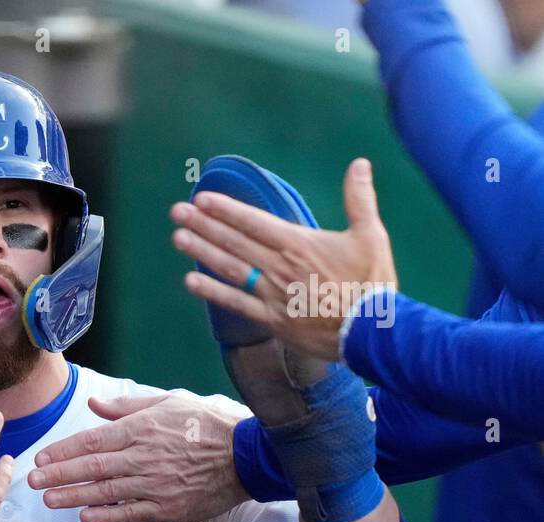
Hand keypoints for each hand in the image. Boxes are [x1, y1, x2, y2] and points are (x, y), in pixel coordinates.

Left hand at [29, 391, 247, 521]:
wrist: (248, 456)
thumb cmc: (207, 425)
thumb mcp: (168, 403)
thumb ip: (128, 407)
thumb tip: (94, 407)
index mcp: (140, 430)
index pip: (92, 441)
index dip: (63, 451)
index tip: (41, 457)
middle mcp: (143, 458)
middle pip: (91, 467)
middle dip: (58, 474)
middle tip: (32, 481)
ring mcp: (155, 485)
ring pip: (105, 493)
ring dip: (73, 497)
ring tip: (48, 500)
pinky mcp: (168, 508)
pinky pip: (130, 514)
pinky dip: (106, 516)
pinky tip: (84, 517)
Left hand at [170, 158, 396, 360]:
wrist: (373, 331)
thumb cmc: (372, 283)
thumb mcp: (371, 235)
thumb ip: (359, 199)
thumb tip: (359, 163)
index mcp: (299, 243)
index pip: (254, 222)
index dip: (226, 210)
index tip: (202, 199)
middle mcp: (279, 266)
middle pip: (234, 241)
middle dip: (204, 225)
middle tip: (177, 212)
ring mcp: (272, 293)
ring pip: (230, 268)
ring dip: (202, 252)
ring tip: (178, 238)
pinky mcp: (271, 319)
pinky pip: (236, 303)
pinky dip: (213, 292)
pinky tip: (190, 281)